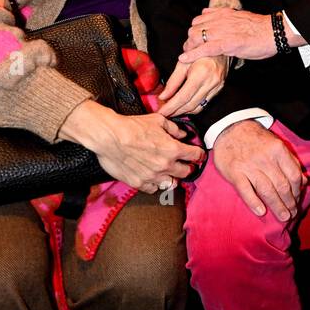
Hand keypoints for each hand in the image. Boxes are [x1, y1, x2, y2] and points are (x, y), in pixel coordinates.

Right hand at [60, 100, 202, 190]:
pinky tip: (153, 178)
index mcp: (173, 149)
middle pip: (186, 172)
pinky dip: (155, 184)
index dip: (198, 154)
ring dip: (172, 178)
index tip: (197, 154)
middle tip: (184, 164)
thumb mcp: (157, 120)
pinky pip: (153, 189)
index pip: (195, 156)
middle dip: (187, 167)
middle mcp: (165, 166)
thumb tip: (183, 133)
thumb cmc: (132, 127)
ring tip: (168, 172)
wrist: (110, 137)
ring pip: (171, 184)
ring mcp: (152, 176)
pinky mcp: (139, 183)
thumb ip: (174, 128)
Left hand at [156, 55, 228, 117]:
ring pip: (198, 107)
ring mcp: (217, 87)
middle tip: (165, 113)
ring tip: (173, 111)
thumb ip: (173, 81)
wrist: (218, 47)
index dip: (171, 107)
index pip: (183, 97)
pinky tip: (185, 106)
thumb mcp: (183, 63)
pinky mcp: (219, 89)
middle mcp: (210, 82)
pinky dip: (193, 108)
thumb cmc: (199, 52)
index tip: (162, 112)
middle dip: (176, 111)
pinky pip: (205, 103)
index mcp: (200, 74)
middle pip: (190, 104)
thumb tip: (164, 96)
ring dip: (184, 112)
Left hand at [179, 7, 277, 62]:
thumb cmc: (261, 27)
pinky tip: (184, 59)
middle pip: (194, 28)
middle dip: (190, 39)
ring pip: (195, 37)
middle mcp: (220, 20)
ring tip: (188, 54)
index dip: (195, 29)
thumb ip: (228, 18)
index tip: (195, 37)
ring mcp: (222, 32)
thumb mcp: (241, 16)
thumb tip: (220, 18)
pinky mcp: (225, 44)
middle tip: (190, 48)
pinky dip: (192, 54)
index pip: (200, 18)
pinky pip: (203, 49)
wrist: (273, 32)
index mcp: (224, 13)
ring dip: (189, 47)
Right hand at [212, 119, 304, 221]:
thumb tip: (305, 181)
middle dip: (289, 202)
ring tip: (283, 217)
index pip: (293, 175)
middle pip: (282, 185)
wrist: (230, 129)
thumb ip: (291, 163)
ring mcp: (249, 166)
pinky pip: (245, 190)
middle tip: (292, 214)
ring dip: (277, 206)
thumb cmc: (257, 140)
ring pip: (267, 190)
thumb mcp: (277, 145)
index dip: (297, 191)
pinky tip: (261, 212)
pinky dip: (254, 202)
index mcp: (278, 151)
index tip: (297, 201)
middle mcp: (266, 159)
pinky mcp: (235, 172)